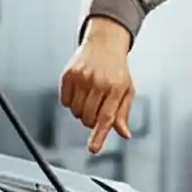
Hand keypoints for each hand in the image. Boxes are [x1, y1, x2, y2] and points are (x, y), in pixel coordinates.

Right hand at [59, 17, 134, 153]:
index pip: (106, 117)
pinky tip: (79, 90)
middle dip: (91, 120)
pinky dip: (70, 101)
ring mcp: (82, 77)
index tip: (93, 149)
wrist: (104, 43)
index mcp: (116, 88)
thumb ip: (123, 113)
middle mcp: (99, 82)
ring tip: (89, 97)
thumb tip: (124, 133)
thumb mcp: (127, 90)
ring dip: (81, 111)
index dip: (98, 136)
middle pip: (88, 119)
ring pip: (75, 112)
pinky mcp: (69, 74)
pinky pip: (65, 101)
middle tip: (97, 107)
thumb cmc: (117, 69)